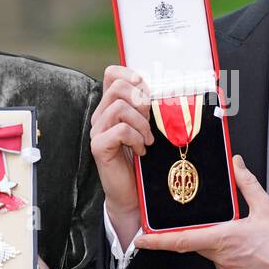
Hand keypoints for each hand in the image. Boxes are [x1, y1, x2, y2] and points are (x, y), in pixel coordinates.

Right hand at [90, 64, 152, 247]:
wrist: (132, 194)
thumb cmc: (144, 162)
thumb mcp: (151, 130)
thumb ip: (152, 111)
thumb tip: (170, 92)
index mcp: (112, 107)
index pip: (112, 74)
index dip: (129, 74)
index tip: (145, 87)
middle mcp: (101, 116)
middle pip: (118, 87)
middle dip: (141, 101)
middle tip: (149, 122)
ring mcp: (97, 131)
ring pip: (120, 107)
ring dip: (141, 123)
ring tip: (148, 140)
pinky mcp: (99, 146)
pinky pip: (120, 130)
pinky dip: (135, 138)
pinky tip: (141, 151)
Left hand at [134, 155, 268, 268]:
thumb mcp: (266, 206)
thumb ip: (246, 183)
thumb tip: (236, 164)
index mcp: (224, 239)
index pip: (182, 240)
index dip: (157, 240)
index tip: (140, 239)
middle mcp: (222, 259)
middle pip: (198, 245)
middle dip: (202, 234)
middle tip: (220, 227)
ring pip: (212, 257)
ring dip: (220, 246)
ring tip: (246, 239)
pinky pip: (224, 268)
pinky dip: (230, 258)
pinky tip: (250, 252)